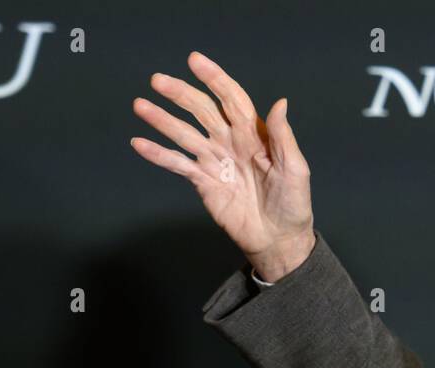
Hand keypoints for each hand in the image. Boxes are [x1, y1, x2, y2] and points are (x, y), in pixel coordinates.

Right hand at [131, 51, 315, 281]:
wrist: (278, 239)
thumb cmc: (293, 203)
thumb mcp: (295, 168)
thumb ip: (282, 137)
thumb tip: (280, 102)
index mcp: (253, 133)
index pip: (231, 98)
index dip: (214, 78)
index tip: (194, 61)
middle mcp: (230, 141)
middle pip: (202, 110)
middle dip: (180, 94)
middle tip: (157, 80)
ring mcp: (214, 160)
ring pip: (184, 133)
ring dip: (162, 120)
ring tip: (140, 105)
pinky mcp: (203, 182)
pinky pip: (177, 164)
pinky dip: (158, 154)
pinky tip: (139, 143)